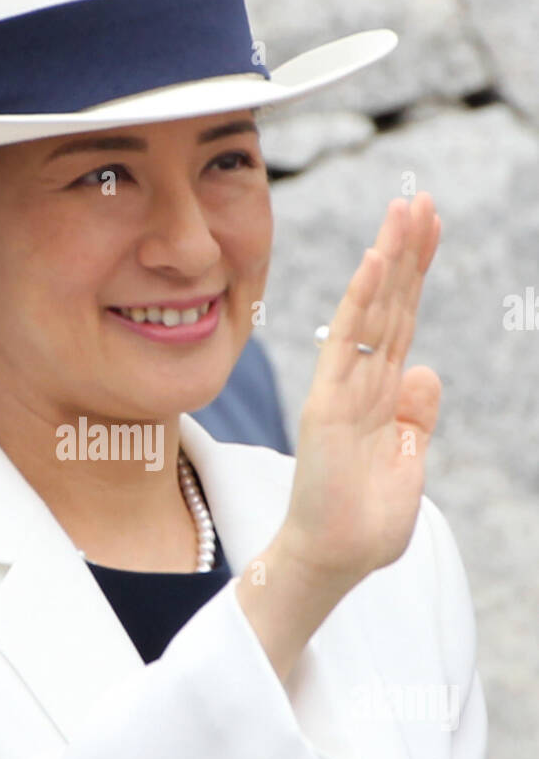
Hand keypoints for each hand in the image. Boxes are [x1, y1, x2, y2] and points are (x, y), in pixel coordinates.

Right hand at [278, 191, 441, 592]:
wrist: (334, 560)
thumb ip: (416, 417)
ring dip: (389, 258)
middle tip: (421, 197)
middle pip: (390, 304)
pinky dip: (361, 302)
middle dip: (407, 250)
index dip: (417, 274)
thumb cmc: (365, 521)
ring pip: (372, 312)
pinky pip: (348, 345)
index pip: (402, 320)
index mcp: (382, 396)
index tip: (431, 227)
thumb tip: (426, 371)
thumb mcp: (408, 462)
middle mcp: (361, 384)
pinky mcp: (327, 406)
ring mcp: (342, 391)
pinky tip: (375, 261)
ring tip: (405, 208)